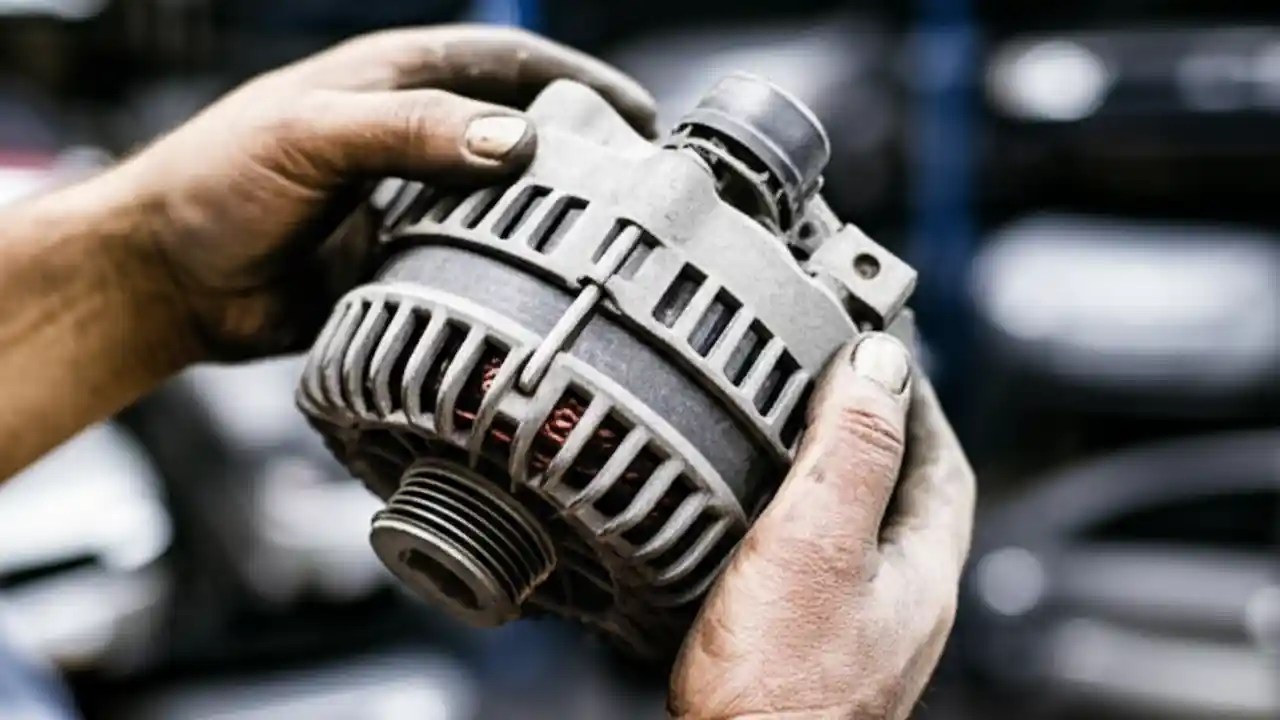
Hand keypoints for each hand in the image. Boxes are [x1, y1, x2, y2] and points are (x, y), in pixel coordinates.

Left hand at [113, 25, 656, 360]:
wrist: (167, 278)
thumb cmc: (215, 181)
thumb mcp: (313, 136)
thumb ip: (409, 131)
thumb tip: (513, 141)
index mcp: (397, 82)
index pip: (509, 66)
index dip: (577, 84)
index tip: (637, 116)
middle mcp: (414, 141)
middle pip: (520, 140)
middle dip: (581, 159)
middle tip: (641, 192)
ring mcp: (412, 206)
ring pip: (504, 209)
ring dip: (553, 224)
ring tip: (611, 249)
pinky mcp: (405, 265)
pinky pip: (473, 268)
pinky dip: (509, 279)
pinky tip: (541, 299)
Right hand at [669, 334, 975, 719]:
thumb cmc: (784, 690)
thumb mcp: (817, 543)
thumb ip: (852, 449)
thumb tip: (879, 361)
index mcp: (919, 569)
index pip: (941, 460)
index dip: (917, 398)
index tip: (883, 350)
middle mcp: (900, 602)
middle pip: (906, 493)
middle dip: (877, 430)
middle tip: (834, 385)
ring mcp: (859, 631)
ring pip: (861, 528)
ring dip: (836, 475)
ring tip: (793, 440)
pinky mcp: (812, 650)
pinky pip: (820, 562)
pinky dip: (799, 525)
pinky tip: (760, 530)